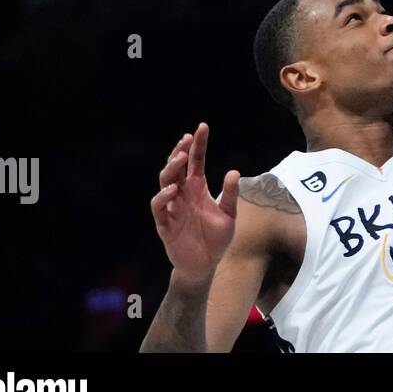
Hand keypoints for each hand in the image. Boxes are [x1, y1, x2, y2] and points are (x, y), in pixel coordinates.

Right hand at [150, 123, 239, 283]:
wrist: (206, 264)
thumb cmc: (216, 237)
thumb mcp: (229, 215)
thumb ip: (230, 195)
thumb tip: (234, 172)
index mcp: (198, 188)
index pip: (196, 162)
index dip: (197, 145)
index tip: (202, 127)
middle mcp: (183, 194)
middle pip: (176, 168)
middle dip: (179, 152)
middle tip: (186, 140)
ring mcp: (172, 207)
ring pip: (164, 182)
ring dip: (171, 169)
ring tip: (180, 158)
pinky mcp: (165, 223)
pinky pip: (159, 207)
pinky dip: (163, 197)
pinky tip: (173, 190)